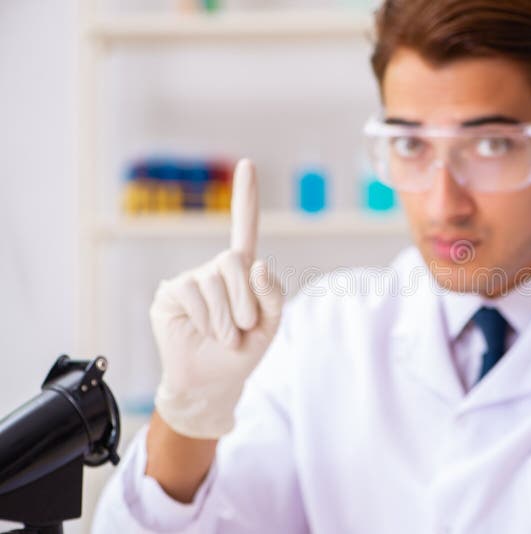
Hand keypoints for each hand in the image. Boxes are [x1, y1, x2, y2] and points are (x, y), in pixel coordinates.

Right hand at [150, 159, 283, 438]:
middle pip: (234, 260)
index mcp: (242, 272)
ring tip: (225, 337)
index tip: (248, 164)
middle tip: (243, 327)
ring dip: (227, 317)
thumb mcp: (270, 325)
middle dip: (246, 300)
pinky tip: (205, 332)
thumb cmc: (243, 351)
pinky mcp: (170, 295)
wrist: (214, 383)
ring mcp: (190, 280)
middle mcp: (215, 270)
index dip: (245, 198)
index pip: (244, 229)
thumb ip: (273, 295)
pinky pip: (191, 292)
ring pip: (214, 279)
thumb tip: (258, 265)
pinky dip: (206, 318)